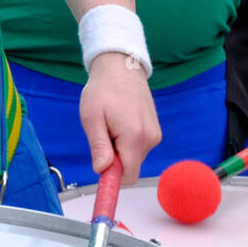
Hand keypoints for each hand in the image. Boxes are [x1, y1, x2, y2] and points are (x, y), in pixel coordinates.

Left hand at [80, 52, 161, 183]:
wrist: (121, 65)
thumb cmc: (103, 88)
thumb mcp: (91, 117)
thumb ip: (99, 146)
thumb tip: (102, 170)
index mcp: (134, 136)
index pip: (128, 175)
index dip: (113, 180)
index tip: (103, 180)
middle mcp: (149, 138)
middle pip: (130, 167)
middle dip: (115, 159)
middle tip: (103, 134)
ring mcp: (155, 134)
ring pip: (134, 157)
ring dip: (121, 149)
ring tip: (112, 123)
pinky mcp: (155, 130)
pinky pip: (139, 147)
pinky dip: (128, 141)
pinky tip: (121, 121)